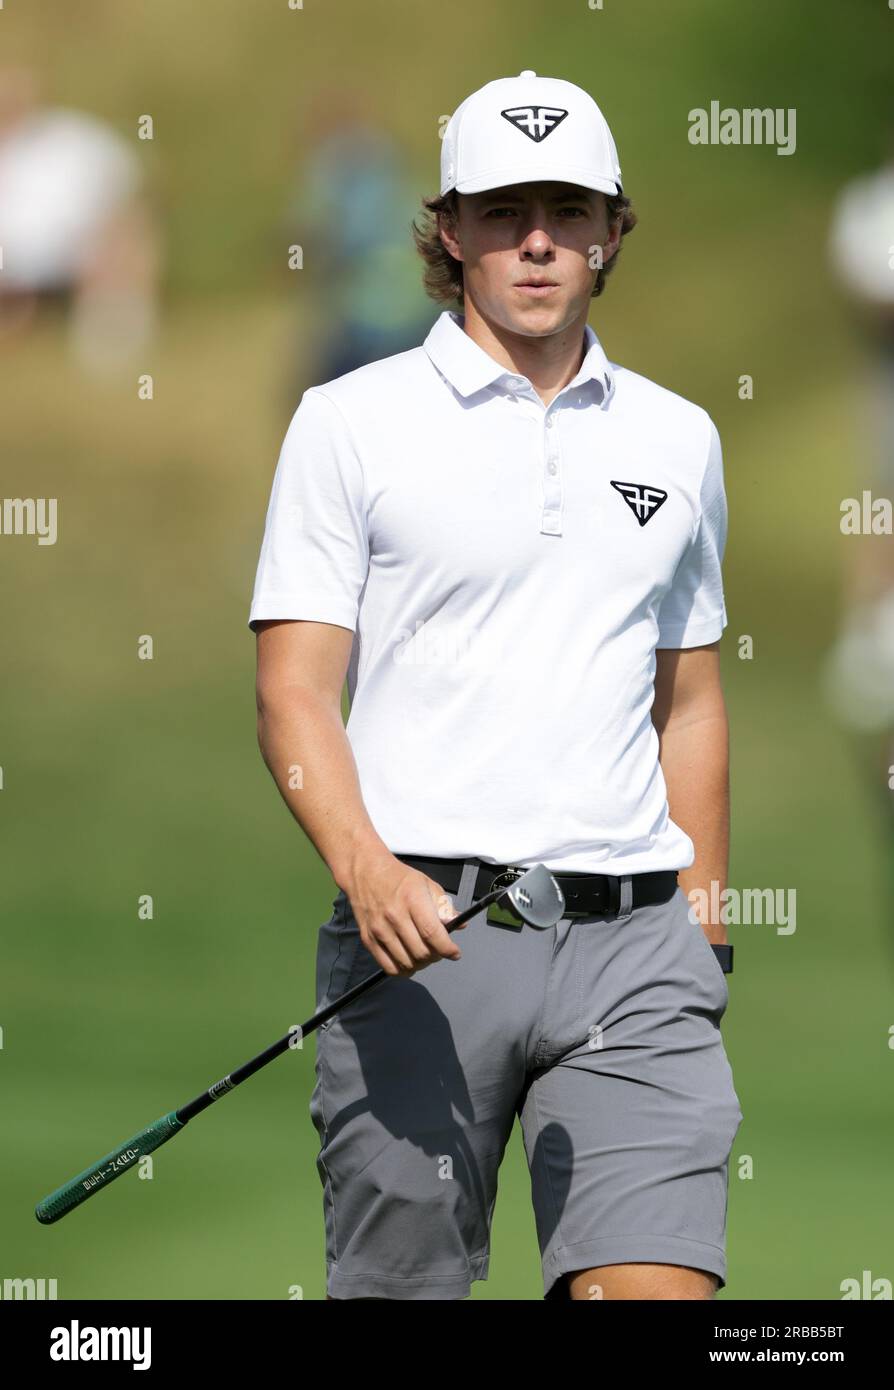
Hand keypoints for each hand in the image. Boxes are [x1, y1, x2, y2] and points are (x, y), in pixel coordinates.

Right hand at [342, 849, 464, 976]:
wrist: (365, 873)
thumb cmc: (399, 878)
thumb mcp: (427, 884)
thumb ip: (444, 907)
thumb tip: (459, 925)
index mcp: (412, 900)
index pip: (432, 933)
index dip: (447, 949)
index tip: (455, 953)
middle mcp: (394, 916)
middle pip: (421, 952)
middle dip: (436, 956)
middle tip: (440, 950)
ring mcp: (379, 930)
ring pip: (406, 963)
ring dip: (421, 964)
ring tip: (425, 955)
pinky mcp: (368, 939)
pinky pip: (389, 967)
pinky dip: (403, 970)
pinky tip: (409, 961)